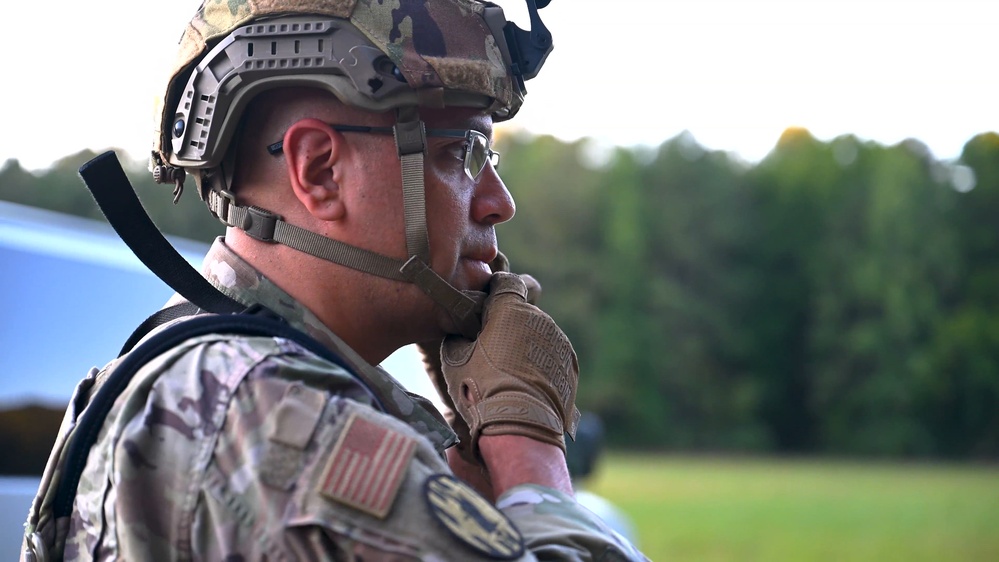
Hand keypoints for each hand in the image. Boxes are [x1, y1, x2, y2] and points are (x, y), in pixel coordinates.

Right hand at [441, 272, 579, 458]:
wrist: (519, 427)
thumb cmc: (480, 389)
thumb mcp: (454, 359)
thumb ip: (459, 336)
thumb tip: (460, 333)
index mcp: (510, 310)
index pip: (507, 281)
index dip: (497, 289)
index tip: (488, 303)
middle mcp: (539, 319)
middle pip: (523, 311)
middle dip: (509, 324)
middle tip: (492, 348)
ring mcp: (558, 342)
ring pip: (538, 335)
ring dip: (526, 346)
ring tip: (510, 374)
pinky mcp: (569, 364)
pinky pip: (551, 356)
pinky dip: (541, 365)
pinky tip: (526, 386)